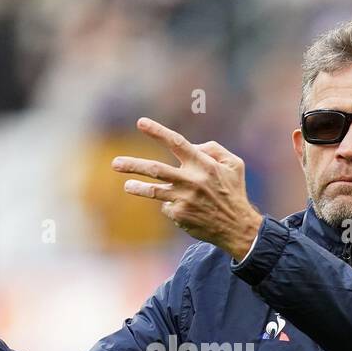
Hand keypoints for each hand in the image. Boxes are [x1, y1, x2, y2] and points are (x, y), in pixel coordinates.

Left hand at [111, 118, 263, 259]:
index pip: (176, 142)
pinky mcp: (180, 215)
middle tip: (114, 163)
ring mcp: (184, 199)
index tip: (140, 123)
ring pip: (153, 191)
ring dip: (137, 187)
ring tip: (127, 185)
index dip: (157, 132)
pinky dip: (172, 205)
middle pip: (155, 169)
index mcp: (204, 164)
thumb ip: (213, 149)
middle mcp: (191, 181)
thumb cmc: (234, 192)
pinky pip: (168, 206)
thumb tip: (191, 146)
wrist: (237, 227)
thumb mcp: (234, 164)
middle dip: (132, 165)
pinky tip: (185, 209)